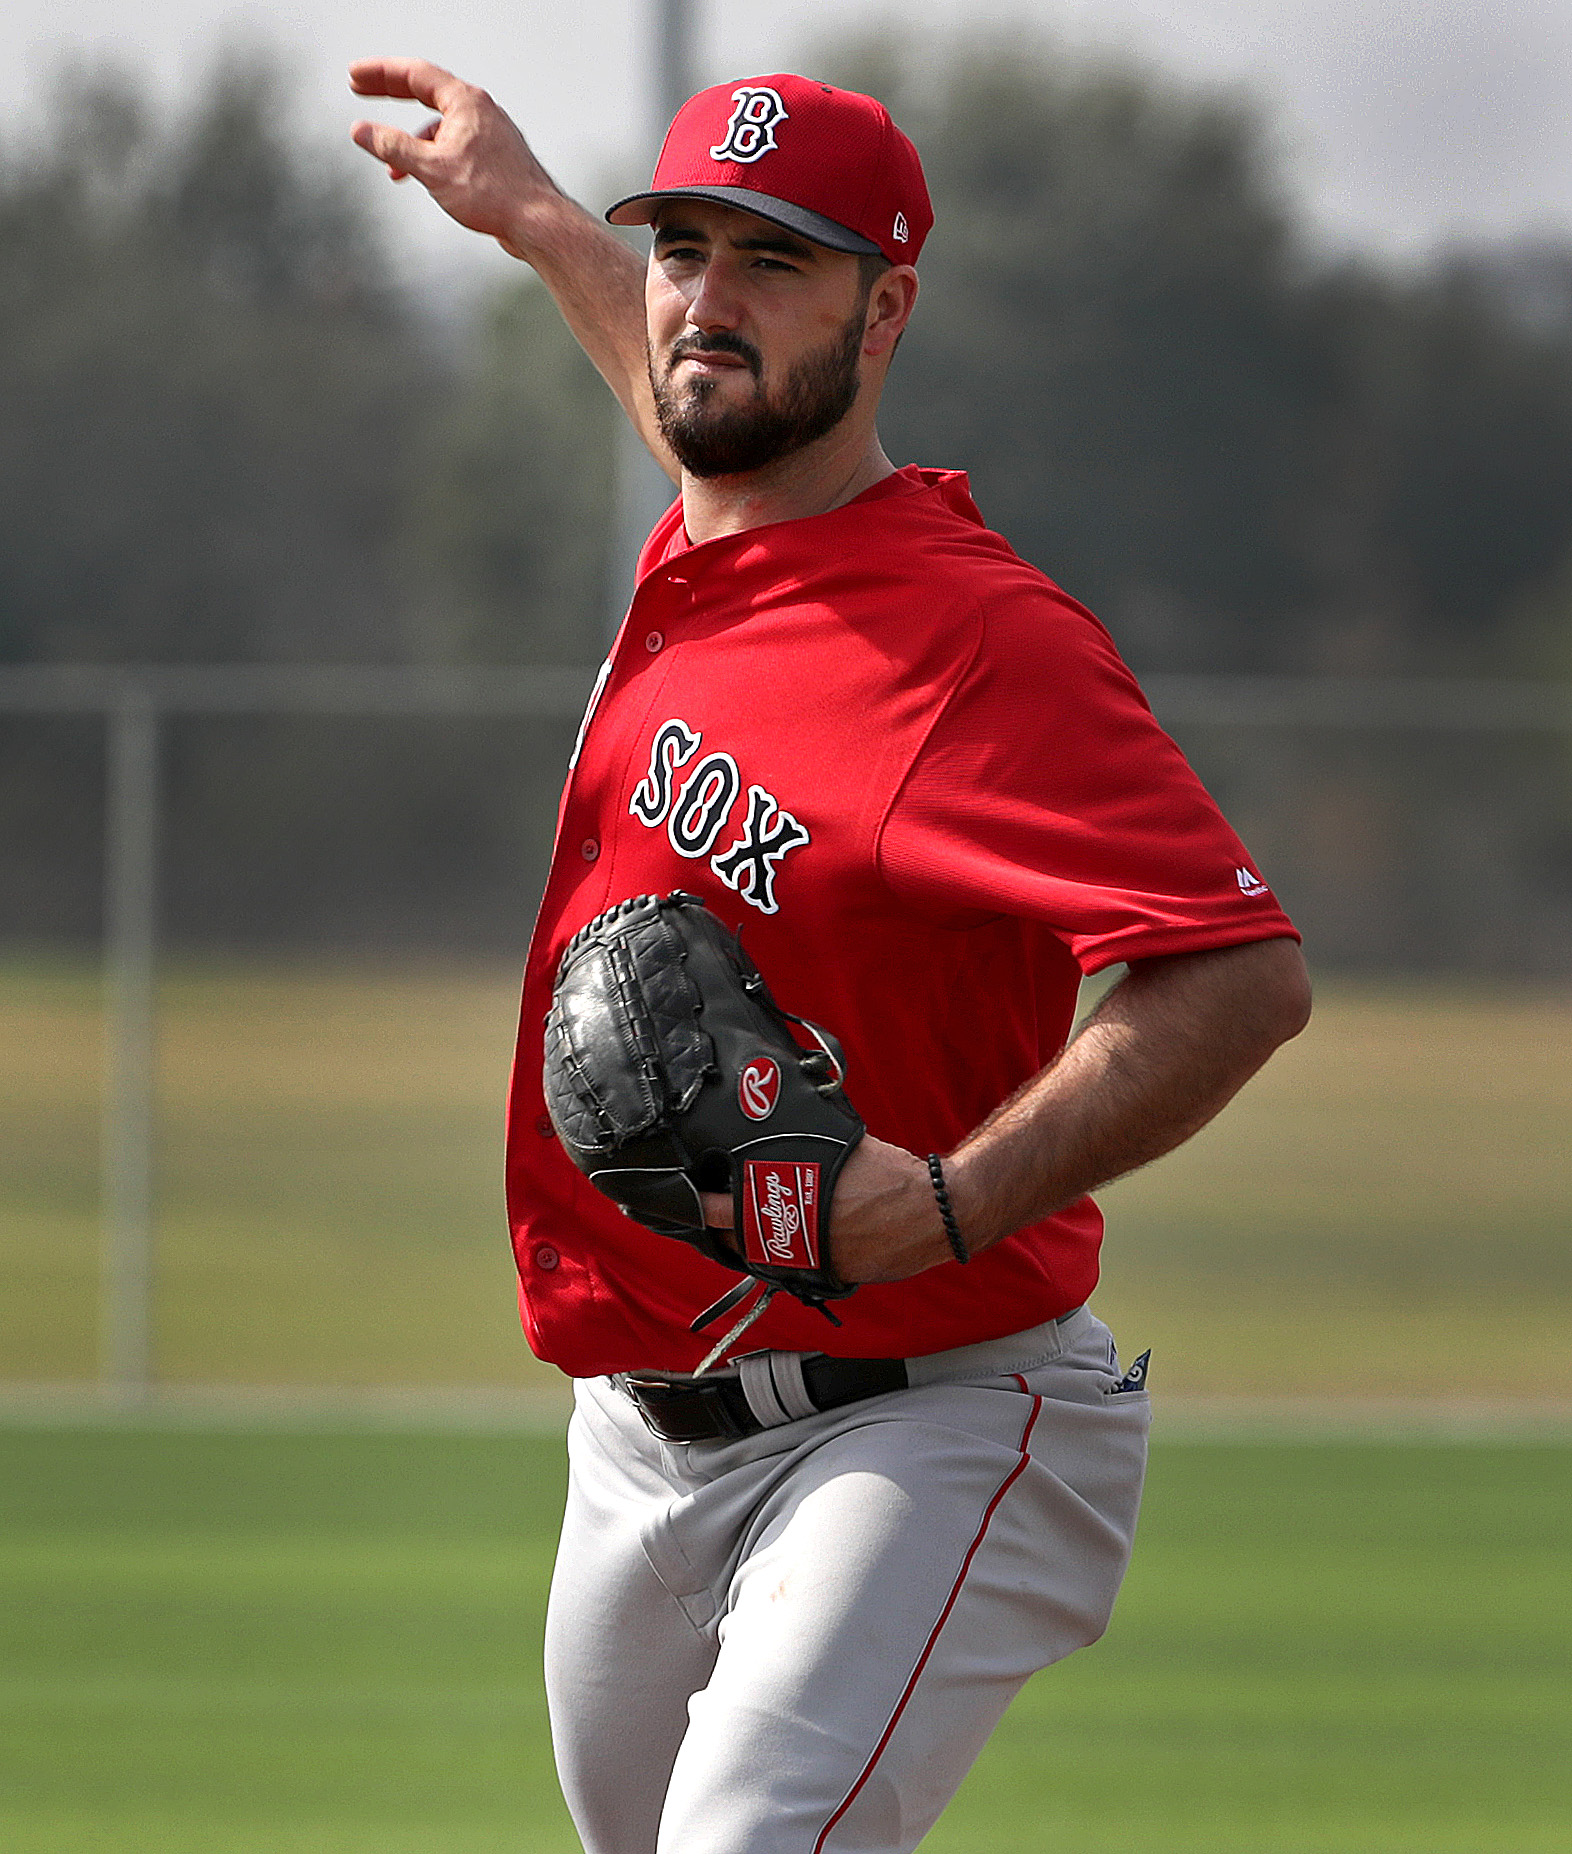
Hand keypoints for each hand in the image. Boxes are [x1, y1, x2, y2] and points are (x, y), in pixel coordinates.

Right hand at [348, 58, 561, 257]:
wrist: (537, 223)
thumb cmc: (494, 194)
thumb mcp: (432, 168)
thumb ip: (393, 147)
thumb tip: (362, 131)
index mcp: (465, 102)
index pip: (414, 74)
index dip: (380, 73)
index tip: (355, 76)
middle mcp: (480, 111)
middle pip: (427, 91)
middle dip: (391, 93)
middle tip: (361, 90)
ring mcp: (490, 134)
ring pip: (441, 127)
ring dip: (413, 143)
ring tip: (393, 168)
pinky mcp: (495, 159)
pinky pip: (456, 147)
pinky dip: (435, 159)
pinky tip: (428, 182)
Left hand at [702, 1135, 952, 1285]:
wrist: (934, 1212)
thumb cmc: (889, 1176)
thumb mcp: (838, 1150)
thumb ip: (801, 1150)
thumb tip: (775, 1142)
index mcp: (792, 1203)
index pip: (728, 1210)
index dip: (703, 1206)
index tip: (688, 1199)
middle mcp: (797, 1239)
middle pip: (738, 1241)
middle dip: (722, 1229)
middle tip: (712, 1214)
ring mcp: (813, 1262)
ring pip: (763, 1258)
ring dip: (750, 1244)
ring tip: (741, 1228)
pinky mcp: (832, 1275)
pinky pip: (796, 1267)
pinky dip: (788, 1254)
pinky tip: (790, 1239)